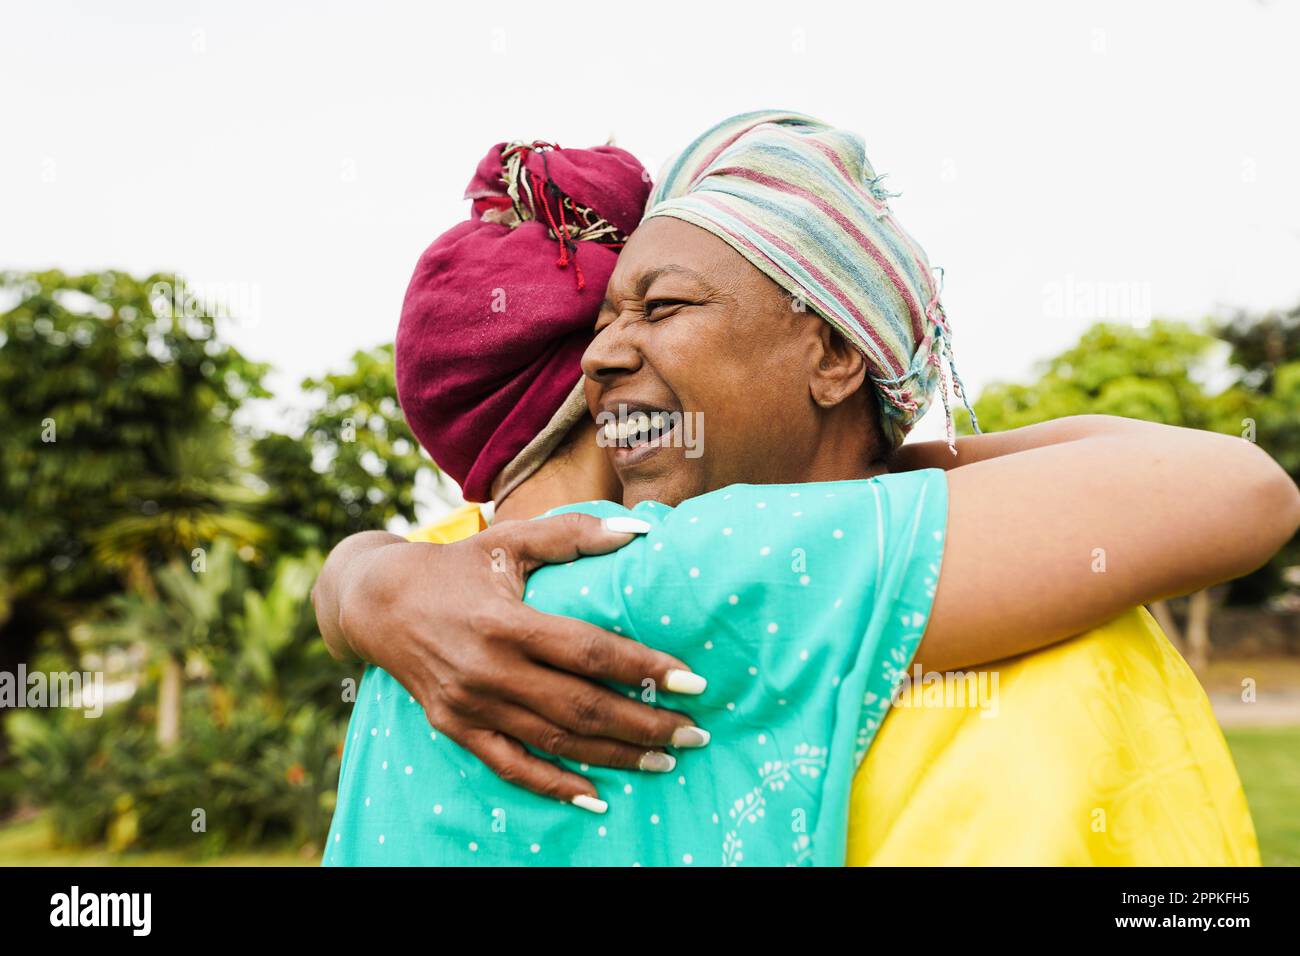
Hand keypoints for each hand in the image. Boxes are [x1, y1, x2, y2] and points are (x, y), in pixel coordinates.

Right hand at [321, 512, 708, 810]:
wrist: (376, 602)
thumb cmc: (455, 566)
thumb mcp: (509, 540)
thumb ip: (573, 534)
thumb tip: (639, 530)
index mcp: (506, 622)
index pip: (588, 651)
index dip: (643, 667)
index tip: (692, 682)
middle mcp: (489, 669)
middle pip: (580, 707)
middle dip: (644, 724)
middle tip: (694, 732)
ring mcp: (471, 705)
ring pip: (555, 742)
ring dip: (614, 756)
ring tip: (665, 760)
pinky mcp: (456, 728)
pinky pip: (511, 766)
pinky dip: (553, 786)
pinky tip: (595, 797)